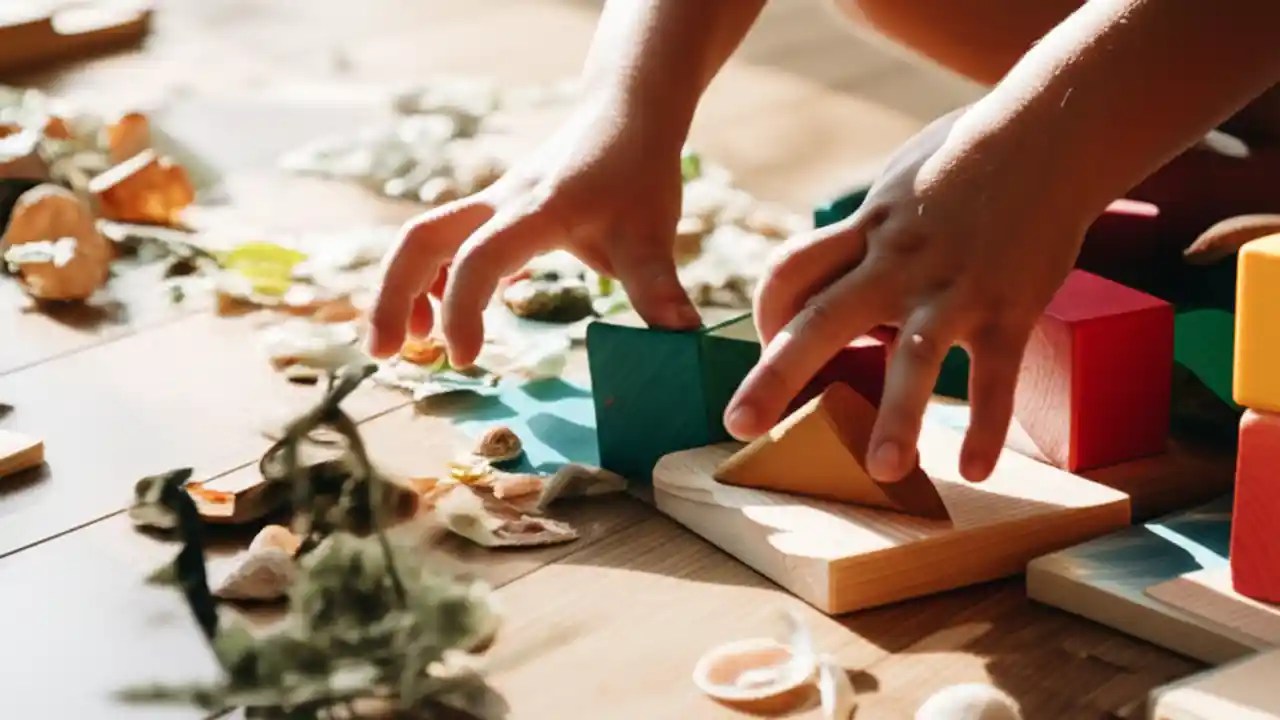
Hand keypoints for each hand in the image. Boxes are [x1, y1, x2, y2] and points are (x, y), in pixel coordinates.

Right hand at [367, 93, 699, 363]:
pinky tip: (445, 315)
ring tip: (409, 343)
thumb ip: (657, 286)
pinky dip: (435, 279)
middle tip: (382, 354)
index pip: (479, 259)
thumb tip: (681, 339)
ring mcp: (493, 204)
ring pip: (425, 238)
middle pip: (420, 240)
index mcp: (535, 210)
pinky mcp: (497, 211)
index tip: (465, 358)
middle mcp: (500, 203)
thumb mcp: (652, 232)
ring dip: (404, 288)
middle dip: (392, 296)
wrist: (628, 113)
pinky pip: (448, 242)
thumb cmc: (638, 170)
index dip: (462, 308)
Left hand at [725, 108, 1097, 482]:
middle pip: (821, 320)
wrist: (1054, 129)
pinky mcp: (1011, 306)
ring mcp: (955, 287)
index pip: (789, 272)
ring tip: (880, 471)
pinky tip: (976, 470)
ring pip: (915, 358)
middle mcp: (897, 262)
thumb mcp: (899, 180)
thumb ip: (866, 229)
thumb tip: (835, 264)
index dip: (766, 312)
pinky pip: (994, 376)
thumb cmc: (968, 154)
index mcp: (864, 230)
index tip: (768, 339)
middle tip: (738, 424)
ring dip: (896, 418)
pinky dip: (987, 425)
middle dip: (775, 376)